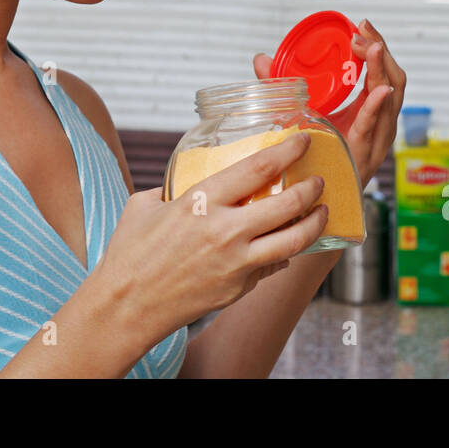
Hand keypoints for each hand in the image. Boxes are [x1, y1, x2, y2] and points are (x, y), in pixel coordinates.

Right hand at [93, 131, 328, 346]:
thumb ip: (173, 188)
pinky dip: (285, 252)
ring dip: (315, 223)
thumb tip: (191, 177)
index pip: (258, 168)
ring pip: (293, 241)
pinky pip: (272, 265)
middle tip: (319, 179)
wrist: (126, 307)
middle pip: (287, 204)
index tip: (303, 141)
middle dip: (311, 188)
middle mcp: (224, 231)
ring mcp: (236, 263)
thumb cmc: (129, 253)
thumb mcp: (145, 204)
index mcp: (200, 201)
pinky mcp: (239, 288)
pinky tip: (289, 243)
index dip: (287, 151)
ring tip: (322, 211)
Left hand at [253, 18, 405, 186]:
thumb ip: (282, 86)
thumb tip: (261, 58)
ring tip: (372, 48)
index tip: (362, 25)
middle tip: (364, 34)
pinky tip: (378, 90)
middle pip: (394, 79)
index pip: (383, 71)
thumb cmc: (315, 155)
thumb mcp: (302, 112)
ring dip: (382, 70)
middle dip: (382, 52)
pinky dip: (376, 106)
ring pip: (391, 97)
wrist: (315, 198)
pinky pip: (373, 126)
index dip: (377, 46)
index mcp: (368, 108)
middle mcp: (380, 122)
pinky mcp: (365, 153)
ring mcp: (377, 137)